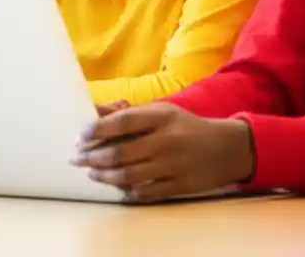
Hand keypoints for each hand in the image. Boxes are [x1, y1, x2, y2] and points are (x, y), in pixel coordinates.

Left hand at [72, 103, 254, 201]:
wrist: (228, 148)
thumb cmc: (186, 127)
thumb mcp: (162, 112)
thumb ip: (129, 114)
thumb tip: (94, 112)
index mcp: (162, 118)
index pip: (123, 122)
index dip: (98, 129)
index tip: (80, 136)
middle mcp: (167, 141)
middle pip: (121, 152)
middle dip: (93, 157)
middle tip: (76, 159)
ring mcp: (173, 165)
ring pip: (129, 175)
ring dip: (104, 176)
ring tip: (91, 173)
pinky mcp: (179, 186)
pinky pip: (146, 192)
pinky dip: (127, 191)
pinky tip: (116, 186)